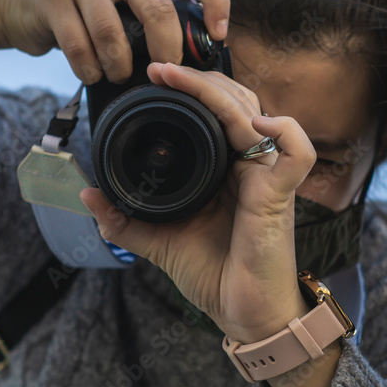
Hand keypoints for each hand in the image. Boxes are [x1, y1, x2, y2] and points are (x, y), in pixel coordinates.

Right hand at [0, 0, 229, 82]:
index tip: (218, 34)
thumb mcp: (128, 6)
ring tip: (116, 75)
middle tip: (163, 72)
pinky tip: (91, 74)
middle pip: (156, 6)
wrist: (22, 6)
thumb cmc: (88, 15)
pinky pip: (78, 44)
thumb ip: (158, 16)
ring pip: (112, 31)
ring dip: (118, 65)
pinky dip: (88, 69)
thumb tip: (202, 57)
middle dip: (165, 50)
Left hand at [79, 63, 316, 343]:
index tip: (153, 78)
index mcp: (224, 170)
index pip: (216, 111)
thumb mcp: (160, 243)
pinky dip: (286, 131)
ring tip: (179, 79)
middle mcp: (249, 166)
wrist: (245, 316)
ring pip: (256, 113)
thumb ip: (125, 220)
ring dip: (219, 91)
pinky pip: (298, 153)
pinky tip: (257, 123)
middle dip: (199, 79)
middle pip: (236, 101)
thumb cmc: (215, 276)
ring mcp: (267, 178)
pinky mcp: (280, 197)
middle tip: (158, 70)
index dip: (191, 89)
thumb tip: (88, 195)